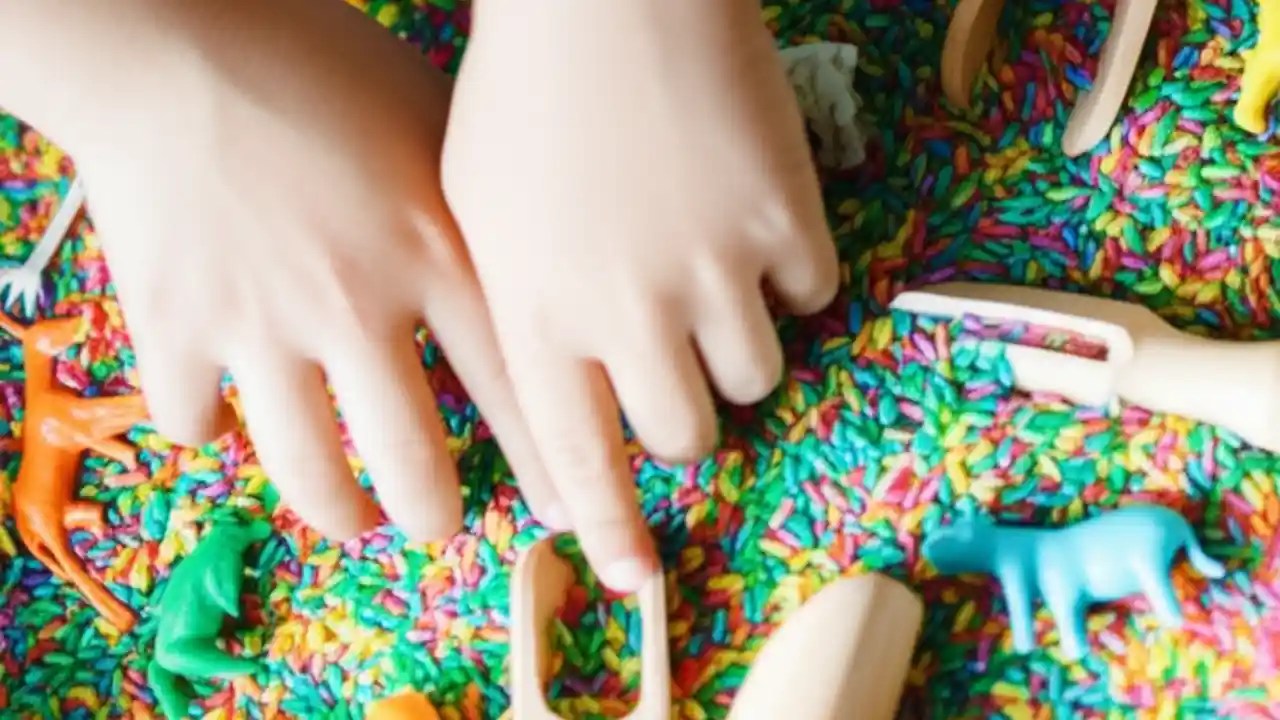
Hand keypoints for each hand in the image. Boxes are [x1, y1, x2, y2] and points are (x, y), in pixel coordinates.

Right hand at [47, 0, 559, 540]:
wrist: (176, 35)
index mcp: (435, 252)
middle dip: (432, 514)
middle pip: (409, 463)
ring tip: (355, 515)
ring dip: (339, 511)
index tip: (552, 511)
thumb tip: (535, 282)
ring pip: (307, 472)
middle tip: (435, 521)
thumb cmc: (321, 66)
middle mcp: (355, 304)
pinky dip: (212, 430)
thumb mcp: (434, 123)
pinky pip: (194, 423)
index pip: (514, 392)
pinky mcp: (170, 326)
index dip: (543, 467)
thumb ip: (481, 213)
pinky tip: (231, 418)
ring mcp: (258, 322)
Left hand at [443, 1, 836, 588]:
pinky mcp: (785, 217)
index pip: (576, 458)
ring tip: (707, 263)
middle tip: (673, 359)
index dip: (611, 526)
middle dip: (684, 413)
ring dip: (736, 339)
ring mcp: (710, 267)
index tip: (635, 575)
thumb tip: (550, 400)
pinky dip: (787, 267)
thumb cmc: (522, 90)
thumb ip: (513, 315)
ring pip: (755, 375)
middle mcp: (623, 310)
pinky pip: (811, 292)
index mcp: (535, 312)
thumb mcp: (474, 211)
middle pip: (684, 435)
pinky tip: (747, 209)